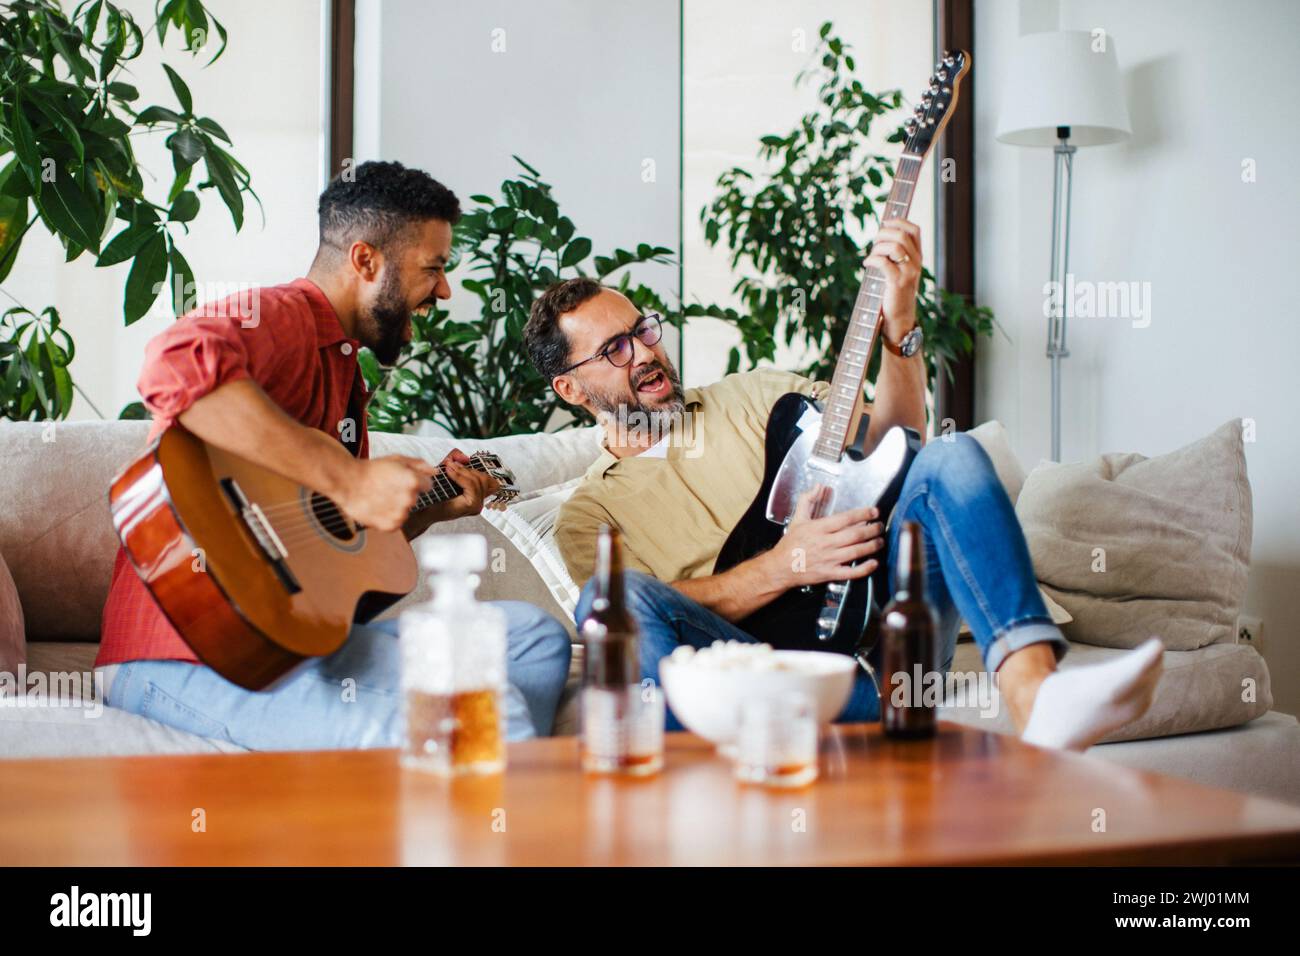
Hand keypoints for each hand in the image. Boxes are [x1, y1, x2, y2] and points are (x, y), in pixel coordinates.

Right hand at [335, 455, 436, 531]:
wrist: (347, 482)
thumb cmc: (371, 469)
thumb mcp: (397, 459)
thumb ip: (420, 465)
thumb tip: (435, 472)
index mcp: (413, 482)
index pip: (428, 485)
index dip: (415, 481)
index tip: (401, 480)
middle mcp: (409, 499)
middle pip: (414, 498)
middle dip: (404, 494)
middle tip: (387, 487)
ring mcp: (399, 514)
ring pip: (405, 511)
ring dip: (396, 506)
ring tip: (380, 497)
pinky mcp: (390, 526)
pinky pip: (395, 522)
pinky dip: (388, 517)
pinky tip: (377, 507)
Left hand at [427, 449, 499, 520]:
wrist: (424, 509)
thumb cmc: (434, 494)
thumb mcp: (446, 471)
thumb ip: (455, 458)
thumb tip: (465, 457)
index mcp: (477, 496)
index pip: (489, 480)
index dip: (476, 469)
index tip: (459, 464)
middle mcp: (480, 502)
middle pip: (483, 478)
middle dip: (467, 469)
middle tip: (451, 464)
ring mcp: (477, 505)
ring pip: (478, 480)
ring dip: (462, 471)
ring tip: (448, 468)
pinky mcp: (472, 505)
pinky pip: (471, 485)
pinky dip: (460, 476)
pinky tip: (449, 473)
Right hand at [765, 487, 884, 588]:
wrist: (780, 567)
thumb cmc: (790, 545)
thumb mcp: (797, 519)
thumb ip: (807, 500)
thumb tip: (817, 487)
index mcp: (819, 528)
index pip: (845, 518)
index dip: (862, 514)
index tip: (873, 512)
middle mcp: (826, 543)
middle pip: (855, 535)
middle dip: (872, 529)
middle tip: (880, 526)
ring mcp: (829, 559)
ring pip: (856, 551)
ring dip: (872, 546)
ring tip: (880, 541)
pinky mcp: (830, 573)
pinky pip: (851, 572)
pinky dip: (865, 568)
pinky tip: (873, 563)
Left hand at [865, 218, 922, 340]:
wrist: (899, 318)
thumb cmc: (894, 292)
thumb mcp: (898, 270)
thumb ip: (894, 254)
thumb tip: (880, 234)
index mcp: (918, 256)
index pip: (914, 229)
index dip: (899, 221)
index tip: (884, 223)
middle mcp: (916, 262)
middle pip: (902, 235)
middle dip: (883, 234)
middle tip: (873, 243)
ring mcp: (909, 273)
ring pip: (895, 246)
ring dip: (877, 247)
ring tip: (871, 255)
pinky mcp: (898, 283)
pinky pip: (884, 263)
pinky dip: (872, 259)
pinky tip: (866, 264)